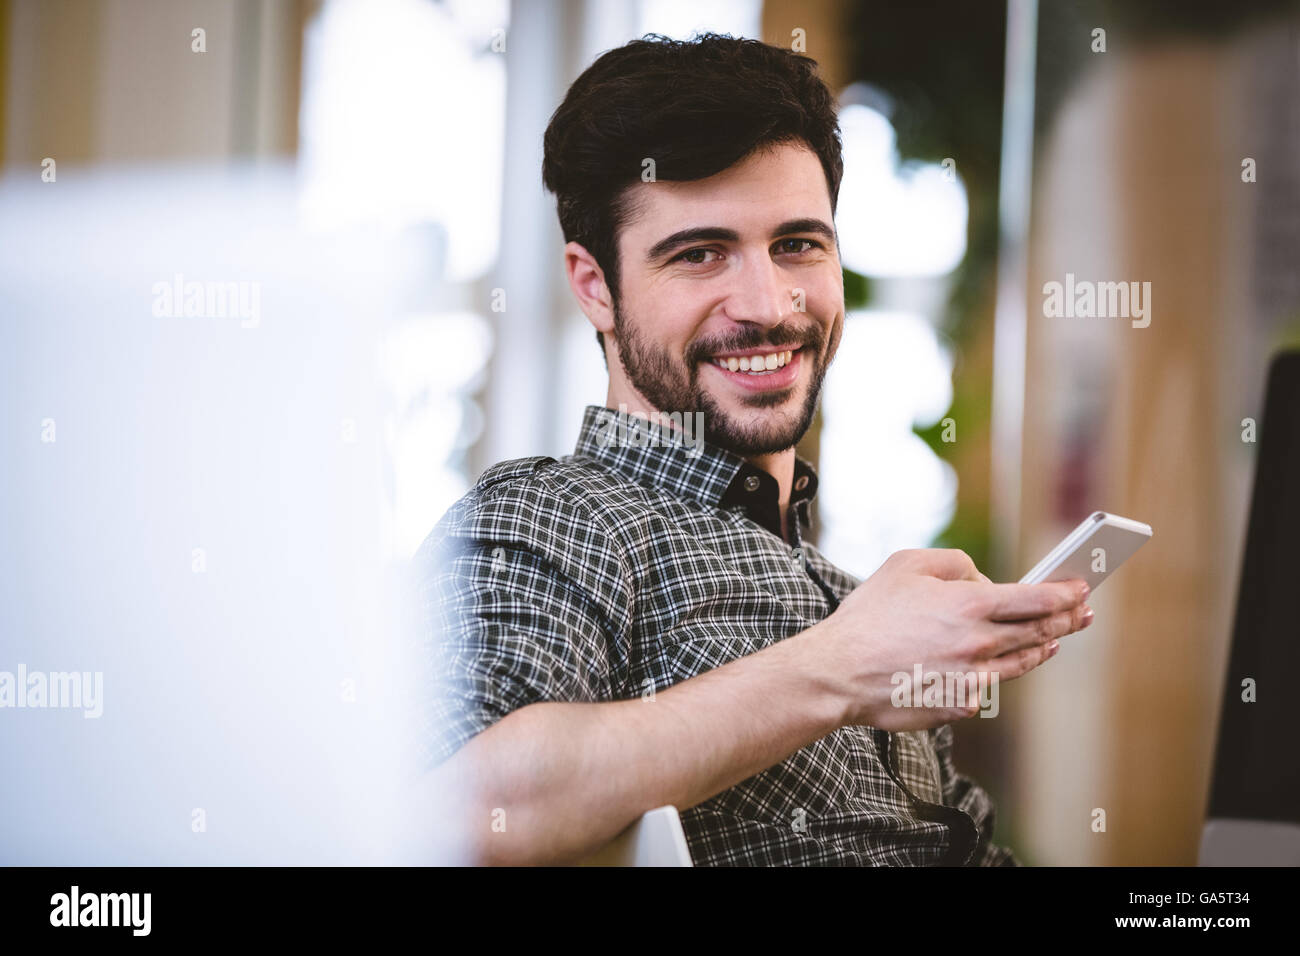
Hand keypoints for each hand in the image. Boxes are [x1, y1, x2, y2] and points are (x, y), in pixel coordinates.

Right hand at [816, 549, 1091, 729]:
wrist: (839, 673)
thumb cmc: (869, 615)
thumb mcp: (906, 564)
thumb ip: (954, 563)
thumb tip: (982, 579)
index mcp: (970, 606)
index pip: (1037, 600)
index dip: (1065, 593)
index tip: (1081, 588)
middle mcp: (979, 644)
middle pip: (1040, 632)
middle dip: (1068, 619)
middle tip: (1084, 612)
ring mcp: (972, 679)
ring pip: (1022, 663)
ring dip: (1044, 648)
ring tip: (1055, 639)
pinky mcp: (960, 705)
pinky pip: (989, 686)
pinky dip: (1001, 672)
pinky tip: (1007, 666)